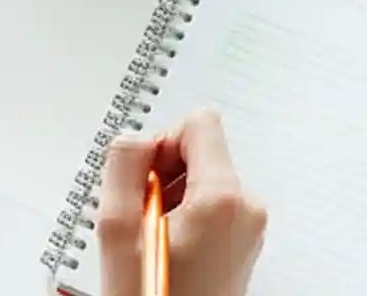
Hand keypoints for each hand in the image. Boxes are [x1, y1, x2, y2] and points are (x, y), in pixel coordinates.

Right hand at [98, 109, 267, 295]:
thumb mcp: (117, 229)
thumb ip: (122, 167)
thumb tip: (132, 140)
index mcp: (222, 198)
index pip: (199, 122)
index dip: (160, 140)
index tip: (142, 173)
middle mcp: (246, 208)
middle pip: (201, 149)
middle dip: (161, 172)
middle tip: (140, 212)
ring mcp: (249, 225)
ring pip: (203, 177)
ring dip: (169, 196)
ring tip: (151, 235)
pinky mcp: (242, 240)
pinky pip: (210, 203)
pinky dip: (183, 215)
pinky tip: (165, 245)